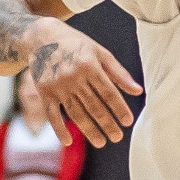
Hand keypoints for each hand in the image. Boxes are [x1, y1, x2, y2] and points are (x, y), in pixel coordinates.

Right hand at [24, 22, 142, 146]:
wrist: (41, 37)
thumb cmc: (76, 45)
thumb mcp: (99, 52)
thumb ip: (118, 73)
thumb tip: (138, 91)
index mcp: (89, 65)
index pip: (108, 92)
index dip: (119, 108)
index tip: (128, 122)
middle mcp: (73, 77)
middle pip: (93, 105)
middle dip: (107, 123)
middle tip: (117, 137)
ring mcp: (57, 86)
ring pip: (75, 113)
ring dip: (89, 130)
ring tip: (101, 142)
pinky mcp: (44, 92)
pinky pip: (52, 114)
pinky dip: (59, 129)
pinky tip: (68, 142)